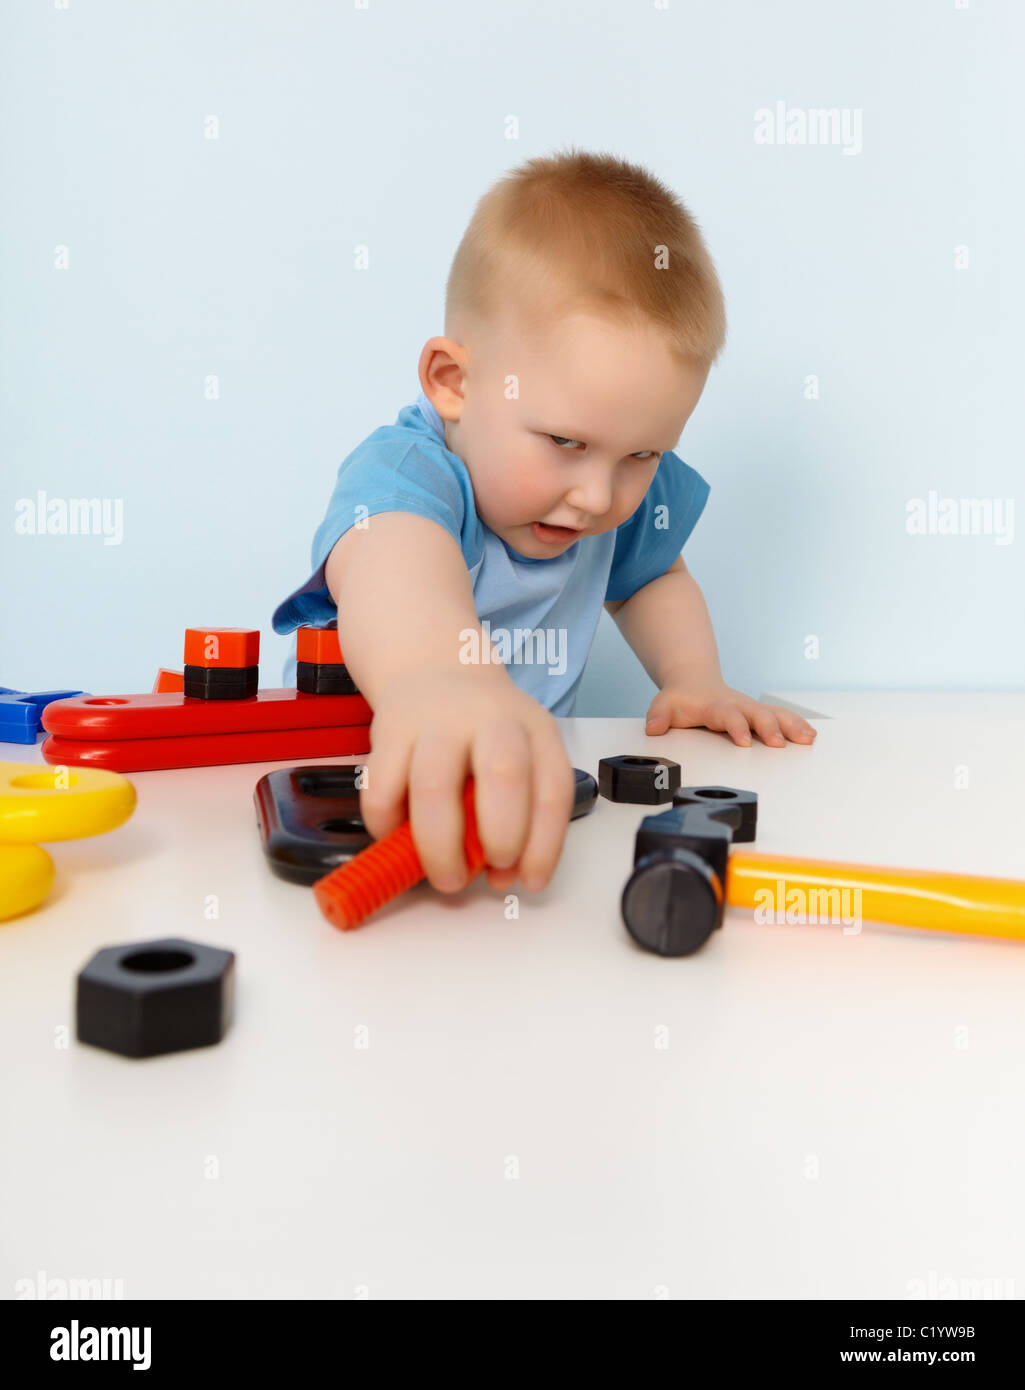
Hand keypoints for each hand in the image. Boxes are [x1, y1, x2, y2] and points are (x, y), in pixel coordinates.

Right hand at [358, 667, 575, 895]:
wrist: (432, 668)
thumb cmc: (481, 730)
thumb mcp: (519, 753)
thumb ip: (519, 810)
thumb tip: (501, 876)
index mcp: (534, 730)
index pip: (552, 789)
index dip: (544, 845)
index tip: (529, 882)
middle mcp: (490, 719)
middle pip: (503, 775)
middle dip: (500, 837)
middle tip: (490, 871)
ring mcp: (437, 721)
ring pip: (434, 786)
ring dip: (439, 846)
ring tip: (445, 877)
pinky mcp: (389, 730)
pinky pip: (381, 789)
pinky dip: (387, 827)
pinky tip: (398, 837)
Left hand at [644, 675, 816, 746]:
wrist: (694, 682)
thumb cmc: (681, 699)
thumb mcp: (663, 706)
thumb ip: (658, 717)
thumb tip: (653, 728)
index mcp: (715, 706)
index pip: (728, 716)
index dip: (736, 727)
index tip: (744, 742)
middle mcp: (737, 705)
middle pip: (757, 714)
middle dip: (770, 728)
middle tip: (780, 744)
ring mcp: (750, 708)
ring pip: (774, 714)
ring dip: (791, 726)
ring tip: (807, 738)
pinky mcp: (759, 712)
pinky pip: (781, 717)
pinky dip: (796, 725)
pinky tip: (810, 736)